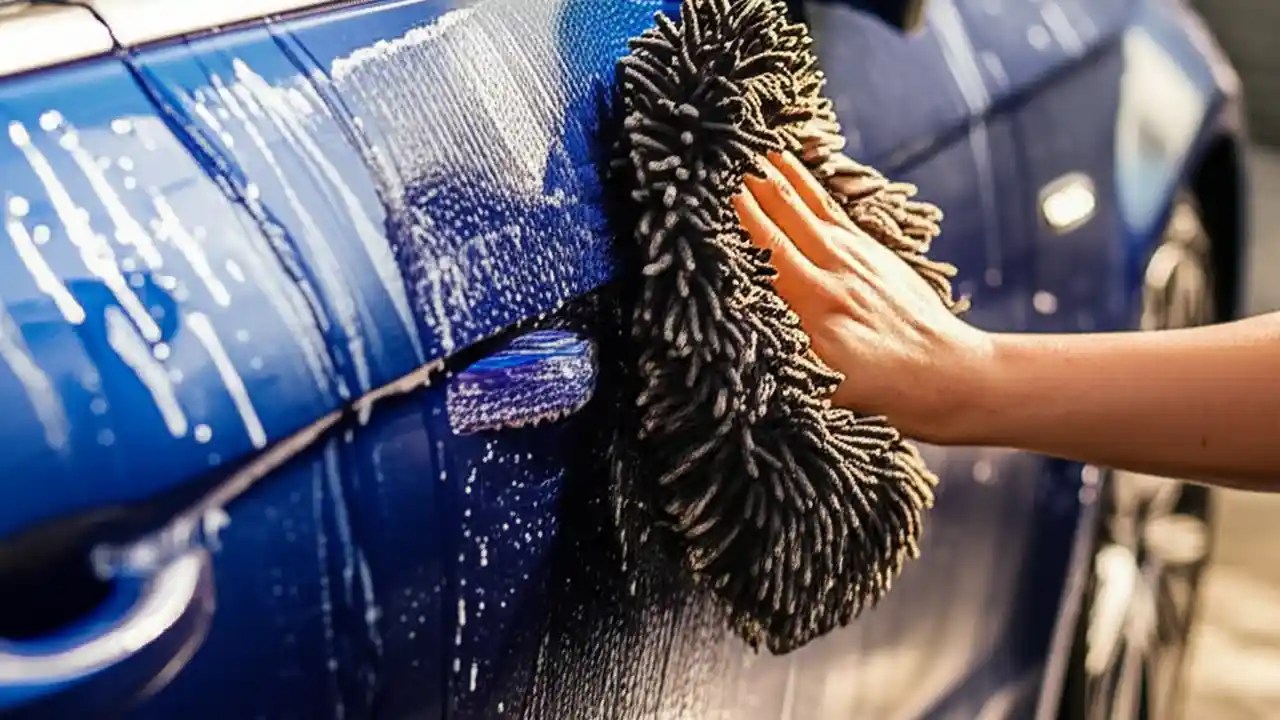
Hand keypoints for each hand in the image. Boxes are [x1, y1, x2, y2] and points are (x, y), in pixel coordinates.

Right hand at [733, 152, 992, 441]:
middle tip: (716, 153)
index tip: (705, 192)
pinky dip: (804, 181)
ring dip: (773, 173)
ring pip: (804, 204)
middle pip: (779, 217)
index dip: (734, 219)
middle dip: (746, 185)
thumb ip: (781, 357)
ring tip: (744, 144)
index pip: (763, 250)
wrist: (946, 375)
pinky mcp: (869, 250)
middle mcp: (831, 275)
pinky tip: (785, 162)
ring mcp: (853, 257)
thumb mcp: (823, 389)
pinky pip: (828, 207)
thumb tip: (736, 330)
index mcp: (815, 310)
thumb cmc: (881, 393)